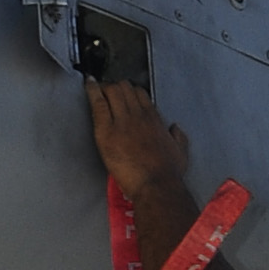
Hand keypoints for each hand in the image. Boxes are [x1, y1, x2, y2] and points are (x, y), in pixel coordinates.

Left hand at [85, 73, 193, 199]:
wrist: (156, 185)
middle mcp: (138, 116)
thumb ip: (179, 137)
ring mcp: (122, 121)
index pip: (140, 94)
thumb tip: (175, 128)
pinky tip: (88, 84)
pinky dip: (92, 90)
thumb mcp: (180, 152)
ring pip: (112, 90)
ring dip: (104, 87)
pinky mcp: (107, 130)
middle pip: (124, 88)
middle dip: (115, 86)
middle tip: (108, 90)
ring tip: (96, 86)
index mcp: (154, 120)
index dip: (130, 90)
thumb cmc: (168, 174)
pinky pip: (98, 102)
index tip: (125, 93)